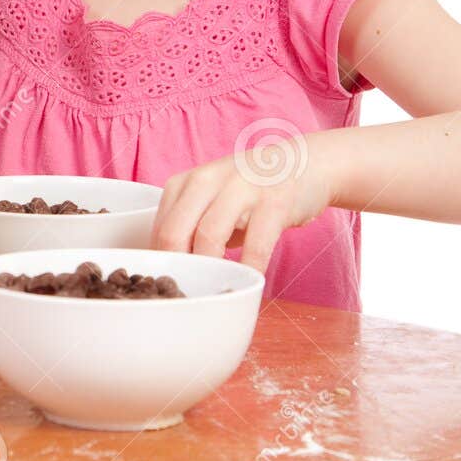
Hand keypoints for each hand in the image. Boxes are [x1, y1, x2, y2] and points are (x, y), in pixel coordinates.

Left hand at [151, 133, 337, 274]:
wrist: (303, 164)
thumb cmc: (250, 192)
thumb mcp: (211, 201)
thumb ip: (189, 229)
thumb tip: (173, 273)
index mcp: (183, 183)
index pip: (158, 231)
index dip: (161, 265)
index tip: (168, 290)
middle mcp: (205, 181)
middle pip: (173, 233)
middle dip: (178, 270)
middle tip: (188, 297)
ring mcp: (239, 188)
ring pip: (209, 237)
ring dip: (210, 271)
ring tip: (215, 290)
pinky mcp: (273, 201)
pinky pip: (256, 244)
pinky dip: (250, 268)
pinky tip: (250, 282)